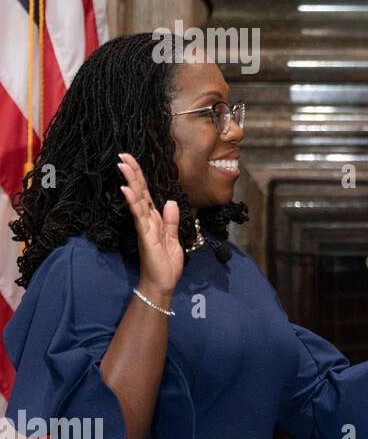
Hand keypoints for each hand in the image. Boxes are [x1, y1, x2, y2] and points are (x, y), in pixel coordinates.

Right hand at [117, 152, 181, 297]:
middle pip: (140, 192)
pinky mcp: (145, 235)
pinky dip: (133, 202)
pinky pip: (139, 215)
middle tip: (123, 155)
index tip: (132, 161)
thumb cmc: (166, 264)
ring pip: (137, 199)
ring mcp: (145, 226)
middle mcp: (147, 220)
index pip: (147, 194)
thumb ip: (171, 221)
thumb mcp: (173, 239)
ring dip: (131, 182)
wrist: (162, 283)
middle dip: (132, 173)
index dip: (141, 178)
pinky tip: (127, 189)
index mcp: (155, 219)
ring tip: (122, 165)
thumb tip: (169, 201)